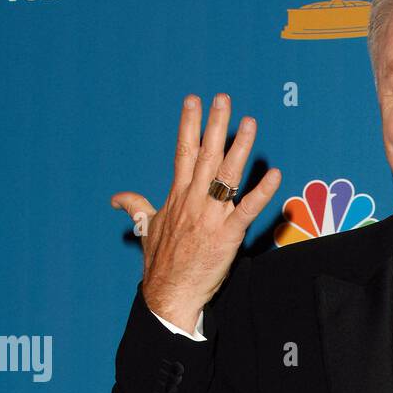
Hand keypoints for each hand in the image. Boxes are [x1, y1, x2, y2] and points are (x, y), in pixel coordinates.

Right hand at [110, 93, 280, 332]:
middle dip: (215, 125)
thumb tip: (118, 198)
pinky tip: (274, 174)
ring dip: (240, 148)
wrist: (169, 294)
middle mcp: (193, 201)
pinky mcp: (227, 235)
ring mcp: (211, 217)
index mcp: (177, 196)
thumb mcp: (146, 229)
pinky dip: (262, 192)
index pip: (183, 152)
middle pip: (206, 155)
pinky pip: (247, 210)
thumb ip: (136, 207)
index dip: (189, 125)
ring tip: (250, 124)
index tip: (194, 101)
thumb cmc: (160, 264)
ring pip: (227, 176)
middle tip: (224, 99)